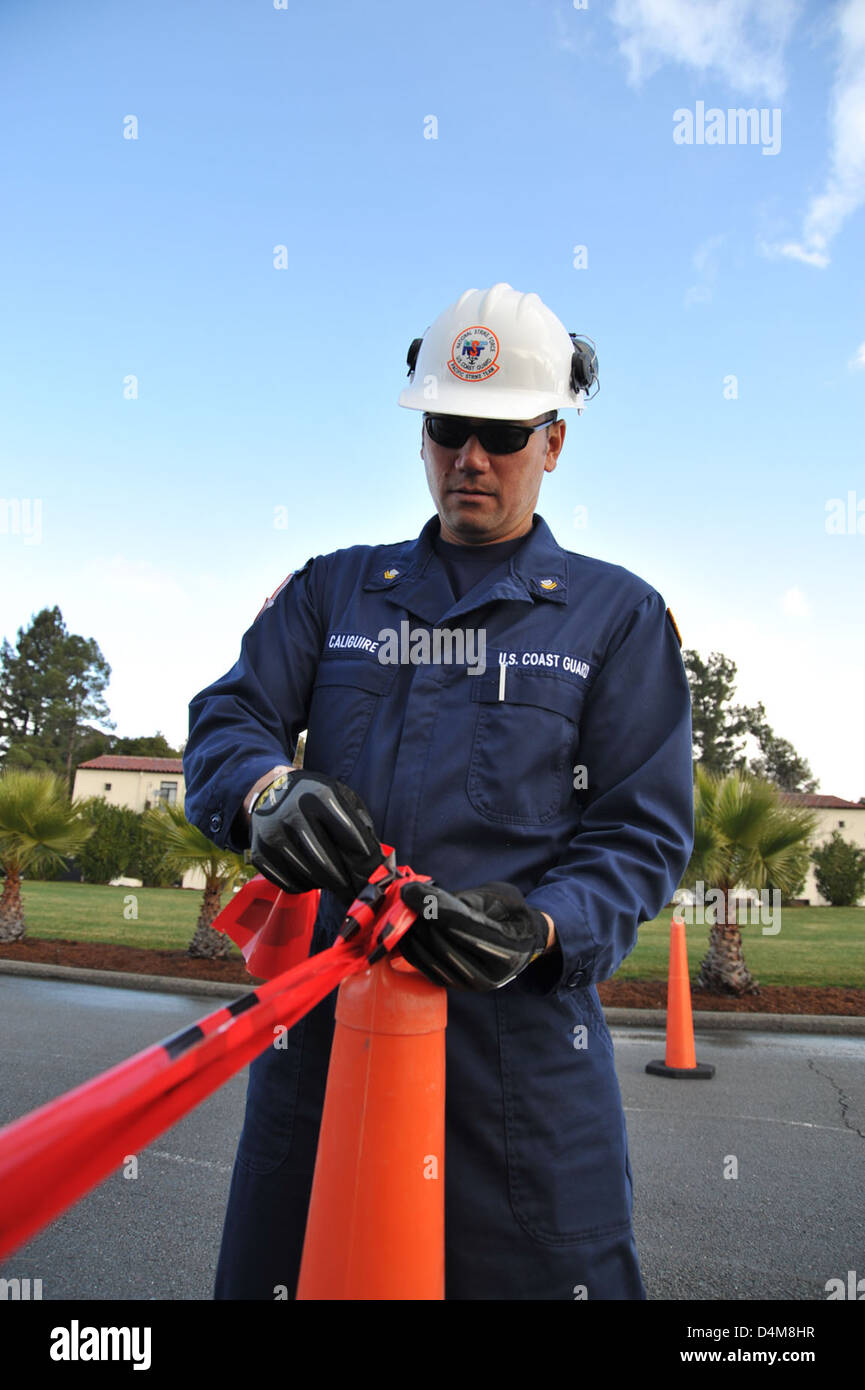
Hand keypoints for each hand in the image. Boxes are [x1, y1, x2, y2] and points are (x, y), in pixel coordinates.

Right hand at [249, 769, 384, 903]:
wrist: (269, 790)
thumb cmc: (315, 798)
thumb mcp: (340, 797)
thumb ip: (360, 824)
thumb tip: (376, 863)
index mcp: (319, 795)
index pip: (349, 833)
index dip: (363, 856)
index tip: (371, 870)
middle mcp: (293, 813)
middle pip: (327, 863)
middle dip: (345, 881)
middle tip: (356, 890)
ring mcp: (273, 834)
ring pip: (308, 876)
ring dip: (326, 884)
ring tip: (334, 880)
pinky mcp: (259, 853)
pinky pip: (290, 883)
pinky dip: (306, 886)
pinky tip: (311, 876)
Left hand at [397, 880, 548, 990]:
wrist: (522, 942)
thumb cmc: (511, 914)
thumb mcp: (498, 897)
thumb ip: (465, 900)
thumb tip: (426, 896)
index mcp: (508, 949)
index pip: (463, 926)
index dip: (434, 906)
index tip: (411, 890)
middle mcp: (491, 974)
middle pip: (444, 944)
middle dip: (420, 918)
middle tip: (404, 896)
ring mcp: (471, 984)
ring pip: (433, 957)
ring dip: (413, 932)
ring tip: (402, 910)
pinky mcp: (455, 986)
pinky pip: (426, 968)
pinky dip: (411, 949)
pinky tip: (404, 931)